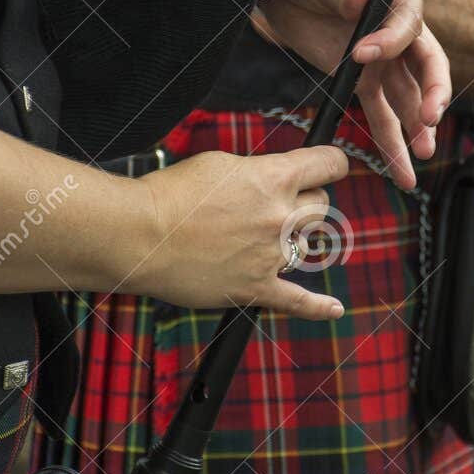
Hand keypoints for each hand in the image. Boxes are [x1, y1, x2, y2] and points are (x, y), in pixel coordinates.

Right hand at [135, 147, 350, 318]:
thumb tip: (274, 179)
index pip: (328, 165)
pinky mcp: (255, 288)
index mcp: (273, 178)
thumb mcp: (221, 163)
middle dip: (307, 201)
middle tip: (279, 204)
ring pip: (308, 245)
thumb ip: (257, 172)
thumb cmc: (172, 194)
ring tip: (261, 236)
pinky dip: (318, 307)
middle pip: (321, 206)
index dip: (333, 163)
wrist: (140, 235)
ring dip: (292, 239)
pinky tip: (334, 310)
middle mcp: (280, 216)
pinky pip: (297, 301)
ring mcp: (271, 254)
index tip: (332, 166)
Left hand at [252, 0, 450, 187]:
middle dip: (432, 96)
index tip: (361, 53)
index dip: (391, 42)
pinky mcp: (362, 80)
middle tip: (429, 119)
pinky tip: (402, 171)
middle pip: (428, 68)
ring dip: (416, 129)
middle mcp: (401, 31)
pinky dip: (391, 143)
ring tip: (421, 158)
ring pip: (409, 99)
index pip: (410, 24)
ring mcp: (385, 60)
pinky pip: (382, 115)